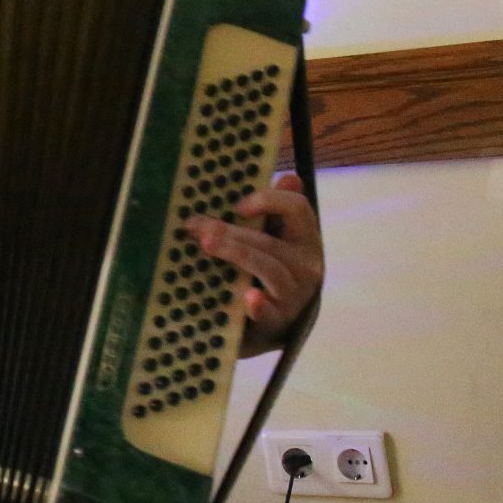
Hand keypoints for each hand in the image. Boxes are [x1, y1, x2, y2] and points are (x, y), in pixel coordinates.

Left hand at [187, 171, 323, 356]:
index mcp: (304, 239)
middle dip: (230, 231)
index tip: (237, 206)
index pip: (298, 209)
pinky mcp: (278, 322)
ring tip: (206, 245)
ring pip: (268, 268)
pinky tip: (249, 299)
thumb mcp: (270, 238)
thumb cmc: (264, 272)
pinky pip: (270, 312)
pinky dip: (259, 306)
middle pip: (270, 240)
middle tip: (195, 226)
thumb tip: (289, 177)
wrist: (265, 325)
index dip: (269, 200)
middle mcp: (306, 265)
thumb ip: (273, 210)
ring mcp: (294, 295)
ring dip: (236, 253)